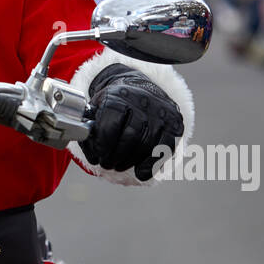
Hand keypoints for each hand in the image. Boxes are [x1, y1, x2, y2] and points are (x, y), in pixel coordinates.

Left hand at [80, 65, 183, 180]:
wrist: (141, 90)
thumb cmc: (115, 104)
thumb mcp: (97, 106)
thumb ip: (89, 125)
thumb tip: (88, 148)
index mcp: (120, 95)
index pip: (112, 122)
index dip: (102, 143)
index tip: (97, 154)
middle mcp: (143, 102)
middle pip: (130, 136)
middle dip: (115, 155)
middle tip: (106, 163)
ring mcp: (161, 113)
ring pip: (147, 145)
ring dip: (130, 161)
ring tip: (118, 165)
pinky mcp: (175, 125)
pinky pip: (164, 150)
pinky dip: (150, 165)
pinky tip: (139, 172)